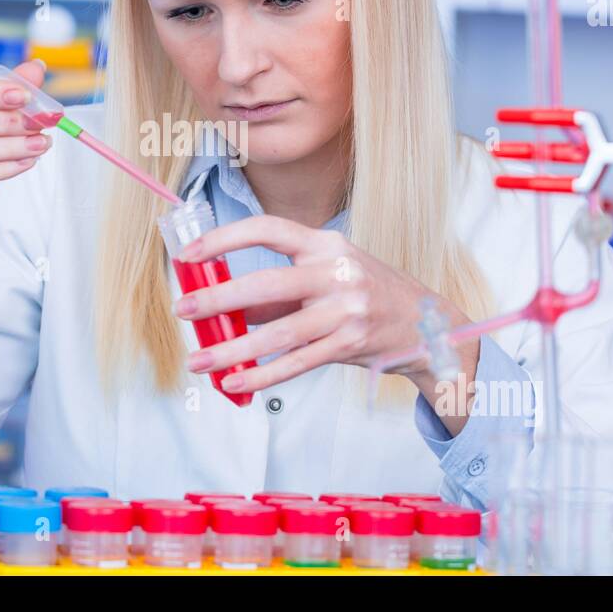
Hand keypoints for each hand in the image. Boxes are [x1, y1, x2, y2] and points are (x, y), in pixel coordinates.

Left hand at [174, 215, 479, 428]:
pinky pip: (296, 364)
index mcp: (326, 244)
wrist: (428, 325)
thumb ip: (280, 290)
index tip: (189, 254)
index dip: (225, 238)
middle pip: (267, 283)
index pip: (269, 229)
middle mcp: (337, 272)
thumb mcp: (328, 276)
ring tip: (199, 360)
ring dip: (232, 349)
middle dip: (219, 297)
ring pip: (278, 334)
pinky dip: (261, 376)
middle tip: (184, 310)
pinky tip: (234, 382)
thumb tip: (225, 308)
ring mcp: (346, 311)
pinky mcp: (350, 346)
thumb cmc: (367, 294)